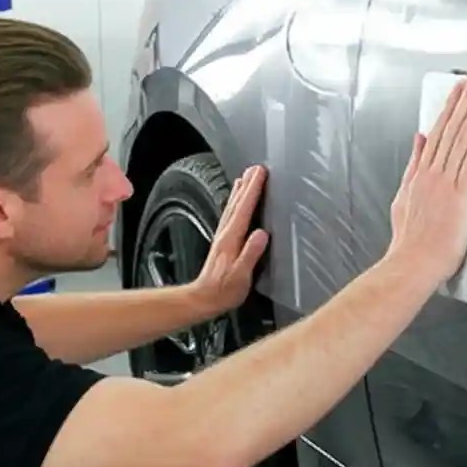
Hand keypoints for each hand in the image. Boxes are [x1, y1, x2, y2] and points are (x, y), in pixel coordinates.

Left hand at [193, 165, 269, 313]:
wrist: (204, 299)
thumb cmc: (224, 290)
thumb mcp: (241, 276)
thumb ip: (251, 253)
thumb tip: (262, 234)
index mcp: (231, 239)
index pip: (244, 209)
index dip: (253, 190)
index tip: (261, 173)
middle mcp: (225, 234)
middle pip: (237, 203)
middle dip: (247, 185)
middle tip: (256, 168)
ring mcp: (223, 237)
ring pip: (232, 207)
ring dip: (240, 191)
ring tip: (246, 177)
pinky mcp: (223, 243)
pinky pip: (230, 216)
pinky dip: (235, 204)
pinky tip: (238, 203)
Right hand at [385, 72, 466, 287]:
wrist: (412, 263)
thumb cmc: (410, 240)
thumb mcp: (403, 196)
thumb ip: (413, 166)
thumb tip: (418, 139)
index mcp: (420, 173)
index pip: (438, 132)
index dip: (450, 107)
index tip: (459, 89)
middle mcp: (432, 173)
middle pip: (450, 128)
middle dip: (464, 99)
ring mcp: (446, 182)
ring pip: (461, 138)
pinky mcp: (461, 195)